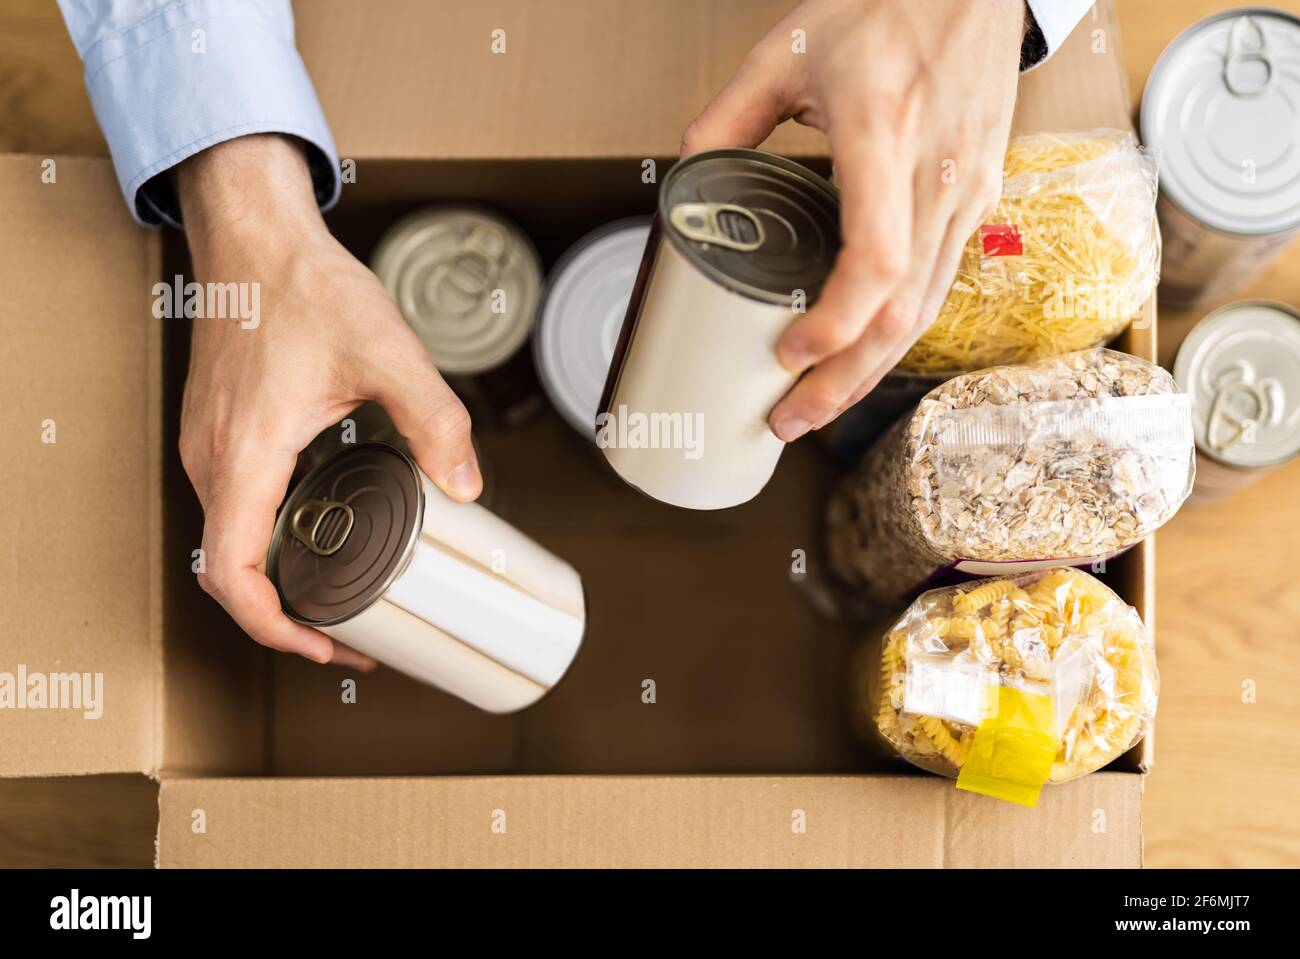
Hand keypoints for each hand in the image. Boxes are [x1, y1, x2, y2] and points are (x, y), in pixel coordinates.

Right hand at [177, 134, 482, 668]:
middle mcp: (213, 460)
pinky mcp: (219, 431)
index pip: (232, 577)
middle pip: (231, 572)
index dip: (275, 629)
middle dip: (289, 616)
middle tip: (354, 632)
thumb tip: (466, 486)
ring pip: (231, 541)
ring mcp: (208, 446)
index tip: (326, 646)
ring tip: (345, 590)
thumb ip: (433, 422)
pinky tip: (325, 530)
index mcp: (245, 455)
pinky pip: (235, 507)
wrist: (254, 235)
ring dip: (281, 578)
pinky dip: (273, 539)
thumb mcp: (387, 353)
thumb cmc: (302, 285)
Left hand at [682, 0, 1024, 439]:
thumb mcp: (787, 48)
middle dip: (842, 382)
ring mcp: (967, 193)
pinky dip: (897, 333)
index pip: (874, 261)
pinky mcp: (978, 199)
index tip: (785, 356)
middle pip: (901, 313)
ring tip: (816, 406)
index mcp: (884, 135)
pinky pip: (940, 285)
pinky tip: (861, 356)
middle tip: (788, 420)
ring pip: (927, 312)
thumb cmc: (888, 3)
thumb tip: (685, 180)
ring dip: (870, 371)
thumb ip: (726, 118)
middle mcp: (937, 175)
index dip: (832, 325)